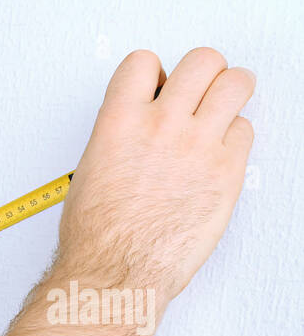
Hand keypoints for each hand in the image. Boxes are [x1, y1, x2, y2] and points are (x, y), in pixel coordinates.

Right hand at [56, 48, 254, 305]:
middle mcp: (162, 127)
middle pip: (202, 62)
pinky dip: (235, 138)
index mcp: (119, 124)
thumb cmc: (98, 238)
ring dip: (230, 92)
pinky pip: (246, 130)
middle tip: (197, 94)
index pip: (143, 62)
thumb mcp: (89, 174)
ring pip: (237, 83)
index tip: (156, 88)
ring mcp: (199, 146)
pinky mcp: (227, 171)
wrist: (116, 273)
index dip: (154, 73)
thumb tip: (134, 132)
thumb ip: (119, 140)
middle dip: (203, 74)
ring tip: (219, 112)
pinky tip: (217, 156)